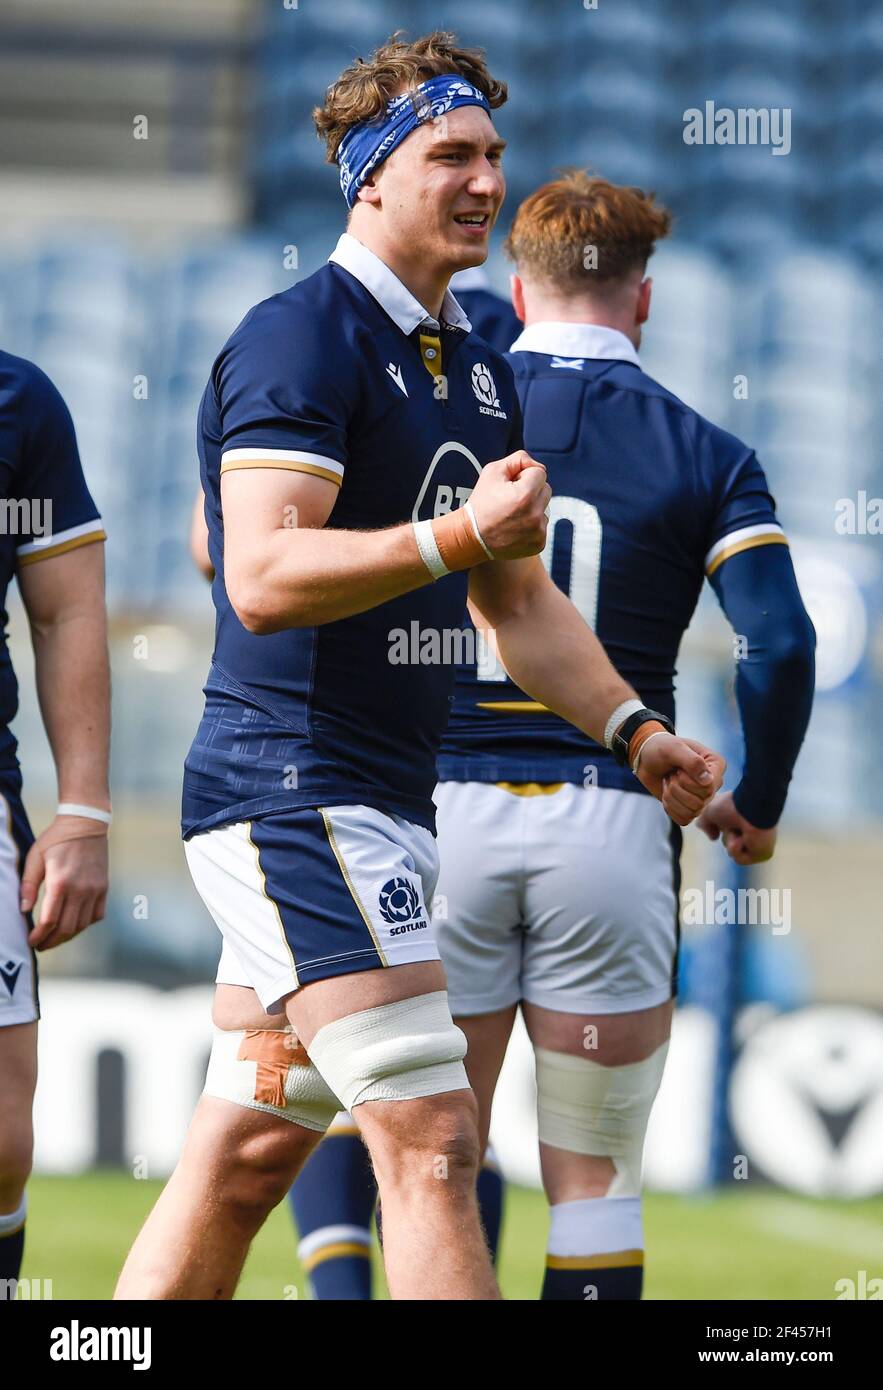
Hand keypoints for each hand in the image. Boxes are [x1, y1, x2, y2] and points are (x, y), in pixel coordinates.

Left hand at [21, 814, 108, 950]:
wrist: (85, 824)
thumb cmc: (55, 839)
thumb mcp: (35, 857)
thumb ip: (28, 885)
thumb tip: (23, 910)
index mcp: (60, 882)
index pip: (49, 920)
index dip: (39, 936)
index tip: (31, 941)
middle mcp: (80, 889)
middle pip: (66, 928)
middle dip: (51, 941)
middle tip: (41, 945)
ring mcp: (95, 890)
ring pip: (82, 925)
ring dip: (67, 936)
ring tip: (55, 937)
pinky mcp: (104, 888)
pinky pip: (96, 916)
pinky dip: (84, 924)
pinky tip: (74, 924)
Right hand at [470, 450, 550, 558]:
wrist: (472, 537)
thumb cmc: (481, 503)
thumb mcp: (492, 471)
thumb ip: (518, 459)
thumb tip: (536, 464)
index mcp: (525, 494)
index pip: (540, 472)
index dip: (524, 476)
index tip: (511, 486)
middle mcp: (535, 514)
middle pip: (546, 490)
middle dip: (531, 490)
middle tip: (511, 499)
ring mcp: (538, 531)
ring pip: (544, 508)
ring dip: (532, 508)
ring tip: (512, 514)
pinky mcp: (538, 544)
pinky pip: (542, 526)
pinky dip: (531, 525)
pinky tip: (515, 527)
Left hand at [634, 734, 725, 825]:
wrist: (646, 758)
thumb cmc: (661, 748)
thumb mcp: (674, 748)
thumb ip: (692, 762)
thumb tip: (708, 781)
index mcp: (716, 765)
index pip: (708, 787)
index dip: (688, 782)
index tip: (678, 769)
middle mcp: (713, 783)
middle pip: (700, 802)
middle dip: (677, 789)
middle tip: (671, 775)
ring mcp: (702, 797)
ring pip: (692, 812)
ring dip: (672, 797)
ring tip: (669, 782)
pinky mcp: (690, 807)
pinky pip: (684, 819)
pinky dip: (670, 808)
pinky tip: (667, 794)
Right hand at [697, 791, 777, 864]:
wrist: (750, 808)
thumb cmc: (732, 805)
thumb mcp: (709, 811)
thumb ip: (704, 823)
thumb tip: (714, 838)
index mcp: (746, 819)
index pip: (729, 831)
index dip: (722, 827)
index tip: (722, 821)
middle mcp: (754, 831)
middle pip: (729, 842)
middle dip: (726, 835)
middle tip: (732, 824)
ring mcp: (760, 842)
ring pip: (733, 853)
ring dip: (730, 841)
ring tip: (739, 830)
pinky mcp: (764, 853)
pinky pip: (741, 859)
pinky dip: (737, 849)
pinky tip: (743, 838)